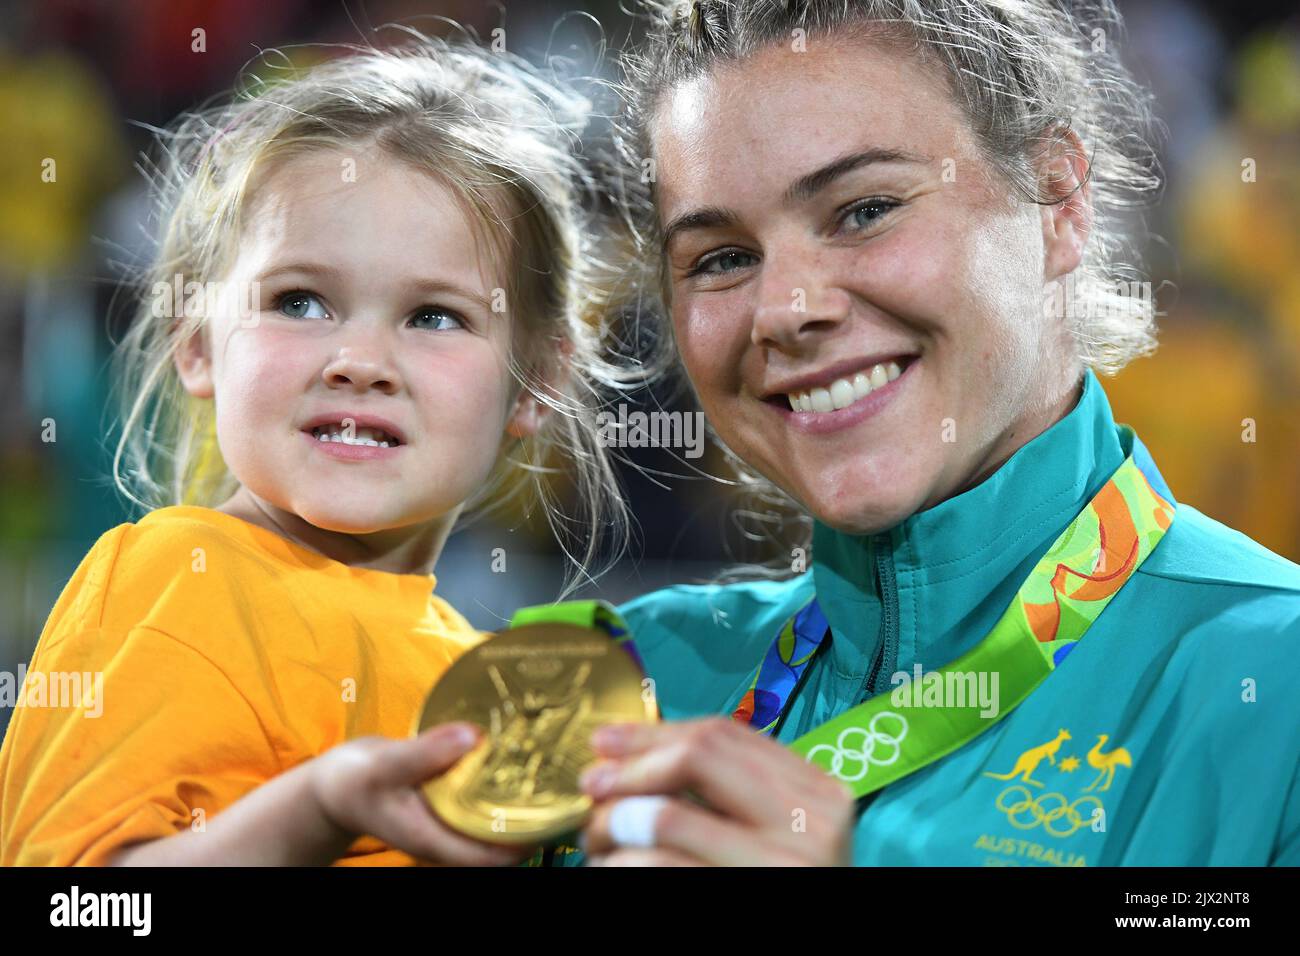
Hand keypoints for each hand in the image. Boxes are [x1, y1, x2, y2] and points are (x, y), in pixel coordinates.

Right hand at [310, 722, 535, 865]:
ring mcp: (452, 821)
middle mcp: (450, 836)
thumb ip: (427, 753)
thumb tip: (473, 736)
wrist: (337, 784)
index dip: (528, 840)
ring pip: (499, 819)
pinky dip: (506, 783)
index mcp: (434, 840)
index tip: (556, 811)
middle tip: (568, 782)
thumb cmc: (352, 781)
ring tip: (555, 766)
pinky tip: (524, 755)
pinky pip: (487, 799)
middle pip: (505, 840)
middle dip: (537, 817)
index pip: (493, 855)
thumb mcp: (384, 765)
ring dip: (525, 800)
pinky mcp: (453, 802)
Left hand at [578, 717, 855, 865]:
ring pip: (668, 816)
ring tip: (599, 839)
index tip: (604, 739)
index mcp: (816, 792)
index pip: (724, 734)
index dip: (655, 732)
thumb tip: (628, 753)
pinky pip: (659, 865)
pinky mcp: (746, 899)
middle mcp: (811, 823)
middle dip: (630, 769)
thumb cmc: (771, 879)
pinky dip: (622, 861)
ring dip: (615, 822)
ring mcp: (783, 866)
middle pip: (696, 759)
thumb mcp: (771, 832)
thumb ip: (725, 791)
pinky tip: (613, 866)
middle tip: (591, 786)